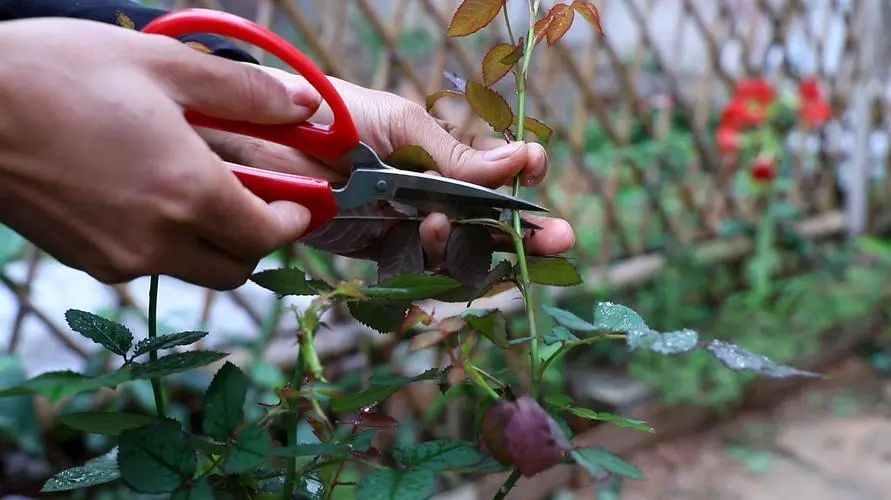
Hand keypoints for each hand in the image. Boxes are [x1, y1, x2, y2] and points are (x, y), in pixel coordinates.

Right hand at [0, 18, 323, 289]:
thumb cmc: (58, 75)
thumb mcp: (163, 66)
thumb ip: (245, 93)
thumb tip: (303, 106)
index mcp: (188, 194)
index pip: (267, 237)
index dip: (294, 221)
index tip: (302, 202)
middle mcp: (158, 240)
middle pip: (236, 269)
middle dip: (256, 239)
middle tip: (255, 199)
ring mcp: (118, 258)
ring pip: (192, 270)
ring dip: (211, 241)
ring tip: (195, 186)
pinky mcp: (85, 261)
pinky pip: (148, 263)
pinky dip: (166, 240)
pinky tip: (147, 192)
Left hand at [200, 67, 574, 268]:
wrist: (261, 145)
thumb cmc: (332, 117)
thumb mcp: (399, 124)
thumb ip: (455, 155)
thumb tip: (520, 159)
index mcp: (439, 154)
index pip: (494, 172)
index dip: (520, 175)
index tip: (535, 171)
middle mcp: (430, 194)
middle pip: (489, 224)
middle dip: (527, 233)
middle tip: (559, 237)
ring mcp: (405, 227)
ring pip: (458, 255)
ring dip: (459, 247)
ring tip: (434, 225)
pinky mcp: (376, 256)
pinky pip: (415, 275)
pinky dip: (422, 269)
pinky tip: (417, 245)